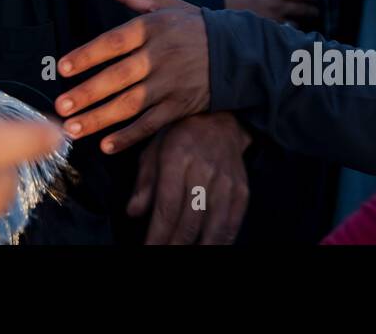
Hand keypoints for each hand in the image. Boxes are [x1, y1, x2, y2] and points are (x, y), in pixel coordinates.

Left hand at [55, 0, 208, 153]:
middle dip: (88, 93)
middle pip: (119, 77)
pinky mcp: (181, 106)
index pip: (114, 41)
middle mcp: (160, 56)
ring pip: (131, 104)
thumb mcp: (166, 3)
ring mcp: (171, 83)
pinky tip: (106, 145)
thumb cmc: (195, 25)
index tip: (62, 67)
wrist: (239, 51)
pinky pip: (152, 124)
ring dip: (100, 118)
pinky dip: (130, 136)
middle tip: (61, 105)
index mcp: (153, 28)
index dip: (88, 54)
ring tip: (73, 128)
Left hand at [128, 112, 250, 243]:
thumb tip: (133, 212)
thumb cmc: (179, 137)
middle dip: (174, 245)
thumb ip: (144, 182)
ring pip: (213, 226)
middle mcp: (204, 170)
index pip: (167, 206)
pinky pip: (233, 223)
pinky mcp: (241, 190)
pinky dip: (222, 240)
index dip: (157, 235)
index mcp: (177, 157)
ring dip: (199, 248)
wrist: (219, 120)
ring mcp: (226, 181)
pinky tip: (209, 248)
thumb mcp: (154, 150)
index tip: (148, 249)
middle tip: (162, 256)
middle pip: (190, 221)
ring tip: (184, 256)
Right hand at [222, 0, 317, 23]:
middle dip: (312, 9)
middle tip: (314, 10)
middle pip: (304, 8)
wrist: (219, 7)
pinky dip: (289, 31)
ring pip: (297, 23)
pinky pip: (284, 33)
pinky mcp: (267, 32)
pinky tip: (289, 32)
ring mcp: (273, 21)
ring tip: (301, 22)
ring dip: (301, 22)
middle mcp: (278, 6)